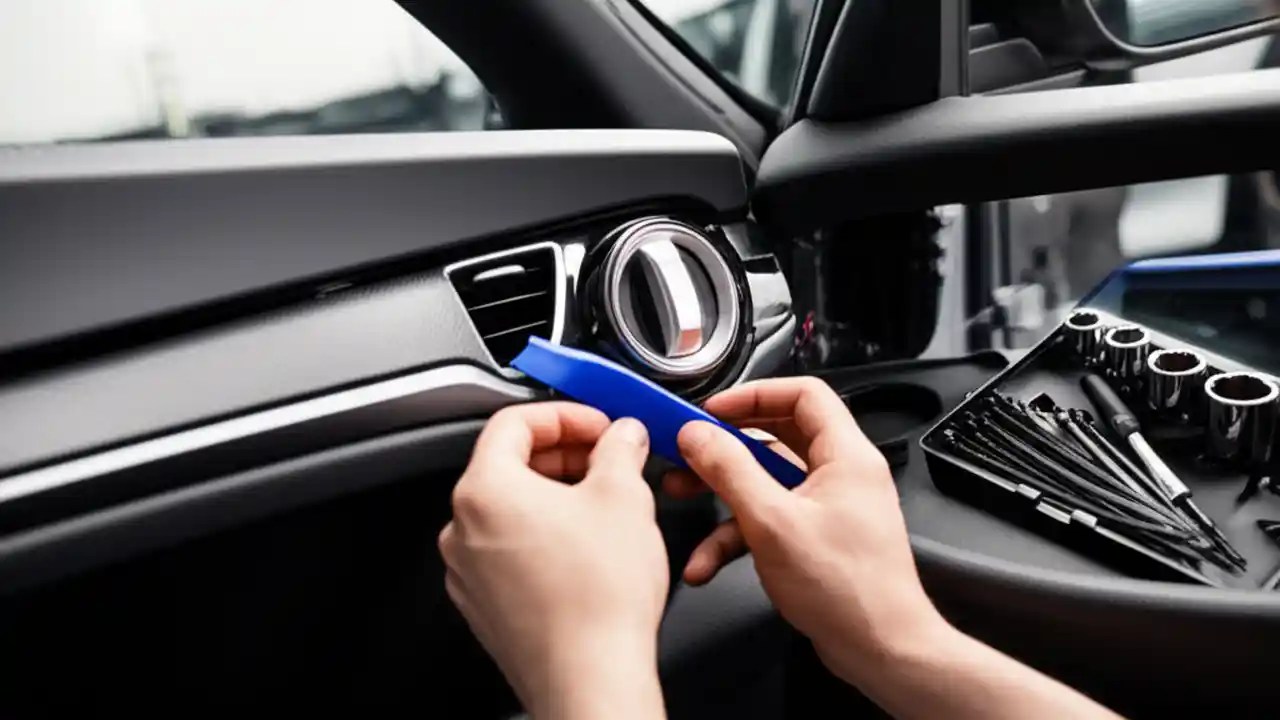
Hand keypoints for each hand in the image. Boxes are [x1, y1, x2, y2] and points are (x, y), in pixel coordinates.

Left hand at [440, 403, 667, 718]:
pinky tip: (587, 550)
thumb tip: (622, 437)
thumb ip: (620, 450)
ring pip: (511, 511)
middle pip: (509, 465)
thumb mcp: (624, 497)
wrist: (589, 678)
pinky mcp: (485, 605)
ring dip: (556, 497)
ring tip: (606, 506)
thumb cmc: (597, 599)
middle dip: (564, 455)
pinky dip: (545, 537)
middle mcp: (463, 529)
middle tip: (609, 459)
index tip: (598, 425)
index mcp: (485, 490)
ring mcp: (469, 571)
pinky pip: (510, 552)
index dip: (565, 415)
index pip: (514, 422)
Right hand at [666, 378, 944, 682]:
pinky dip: (736, 536)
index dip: (754, 395)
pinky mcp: (816, 539)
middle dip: (725, 447)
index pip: (803, 395)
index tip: (714, 410)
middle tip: (690, 450)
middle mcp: (841, 476)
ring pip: (766, 482)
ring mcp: (828, 508)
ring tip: (682, 497)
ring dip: (722, 493)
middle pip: (777, 437)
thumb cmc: (848, 590)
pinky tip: (706, 562)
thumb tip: (698, 435)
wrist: (881, 650)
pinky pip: (769, 521)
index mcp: (845, 456)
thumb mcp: (772, 522)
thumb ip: (730, 471)